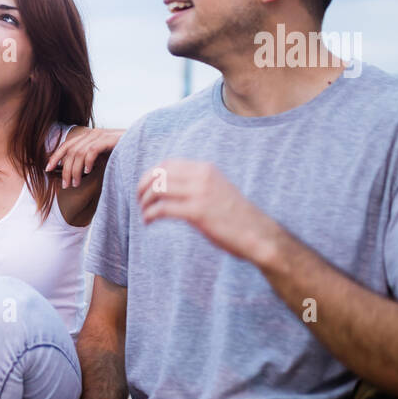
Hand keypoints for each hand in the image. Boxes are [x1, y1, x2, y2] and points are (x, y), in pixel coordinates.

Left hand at [46, 126, 125, 188]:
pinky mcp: (109, 139)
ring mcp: (100, 135)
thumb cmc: (123, 151)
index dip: (55, 156)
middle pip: (71, 151)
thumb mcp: (103, 155)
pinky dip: (88, 162)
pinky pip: (92, 150)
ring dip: (75, 170)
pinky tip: (88, 172)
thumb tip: (78, 171)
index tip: (47, 169)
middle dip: (65, 170)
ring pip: (79, 153)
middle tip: (66, 185)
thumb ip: (90, 159)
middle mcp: (92, 133)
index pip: (67, 145)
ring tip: (76, 183)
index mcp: (88, 136)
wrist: (142, 142)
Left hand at [136, 158, 278, 263]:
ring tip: (144, 213)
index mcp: (206, 169)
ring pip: (157, 189)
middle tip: (139, 201)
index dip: (150, 174)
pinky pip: (162, 209)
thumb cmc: (236, 216)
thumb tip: (168, 186)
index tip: (144, 188)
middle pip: (159, 174)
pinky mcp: (197, 212)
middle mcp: (202, 177)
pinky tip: (149, 222)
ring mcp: (200, 193)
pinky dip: (150, 215)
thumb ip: (196, 184)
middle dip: (143, 186)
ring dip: (144, 202)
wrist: (258, 234)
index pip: (168, 163)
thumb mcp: (217, 189)